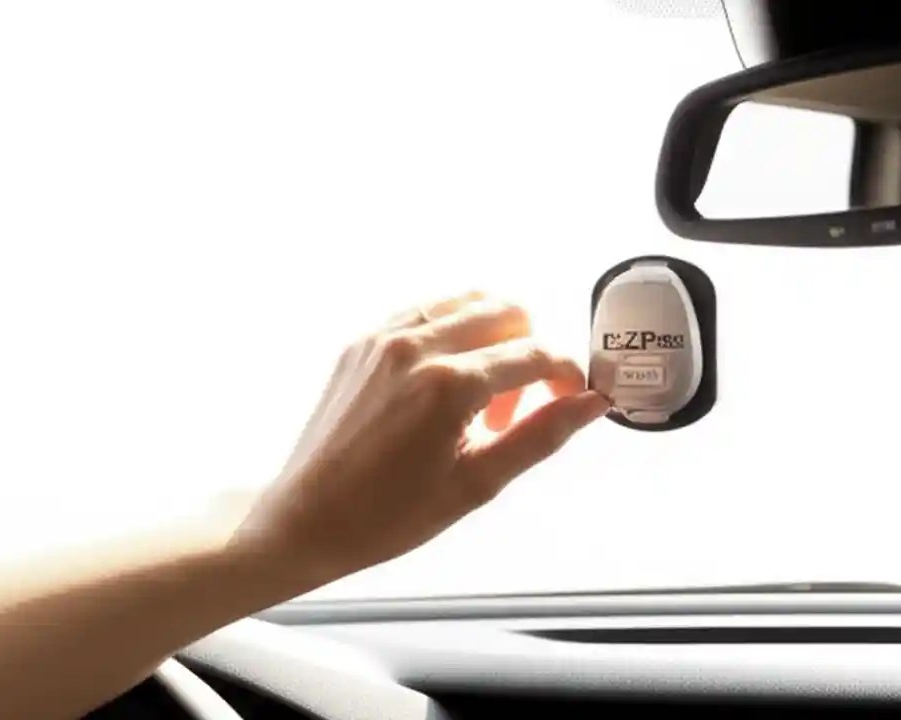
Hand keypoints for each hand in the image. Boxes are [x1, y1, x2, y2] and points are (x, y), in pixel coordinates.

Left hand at [236, 291, 609, 584]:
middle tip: (516, 409)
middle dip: (530, 350)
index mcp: (450, 384)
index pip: (535, 353)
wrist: (306, 519)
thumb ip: (542, 436)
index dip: (566, 376)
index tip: (572, 401)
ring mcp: (384, 337)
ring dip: (493, 337)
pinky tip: (447, 384)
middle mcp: (417, 346)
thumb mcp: (478, 484)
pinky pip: (426, 313)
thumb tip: (594, 402)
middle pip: (507, 311)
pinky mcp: (362, 341)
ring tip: (481, 397)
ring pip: (467, 302)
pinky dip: (453, 334)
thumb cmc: (389, 515)